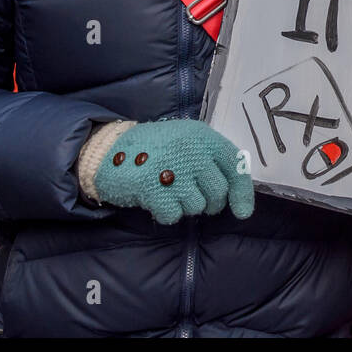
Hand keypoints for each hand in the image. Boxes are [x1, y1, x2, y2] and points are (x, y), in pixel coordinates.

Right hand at [92, 119, 253, 224]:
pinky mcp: (152, 186)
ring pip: (197, 206)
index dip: (242, 193)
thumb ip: (211, 161)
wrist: (109, 151)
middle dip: (209, 203)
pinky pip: (173, 215)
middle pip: (218, 192)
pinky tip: (155, 199)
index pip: (235, 166)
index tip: (242, 212)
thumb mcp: (186, 142)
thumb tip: (237, 197)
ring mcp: (172, 168)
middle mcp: (191, 149)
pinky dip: (165, 213)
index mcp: (202, 136)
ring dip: (184, 206)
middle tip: (190, 196)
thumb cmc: (154, 150)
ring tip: (168, 191)